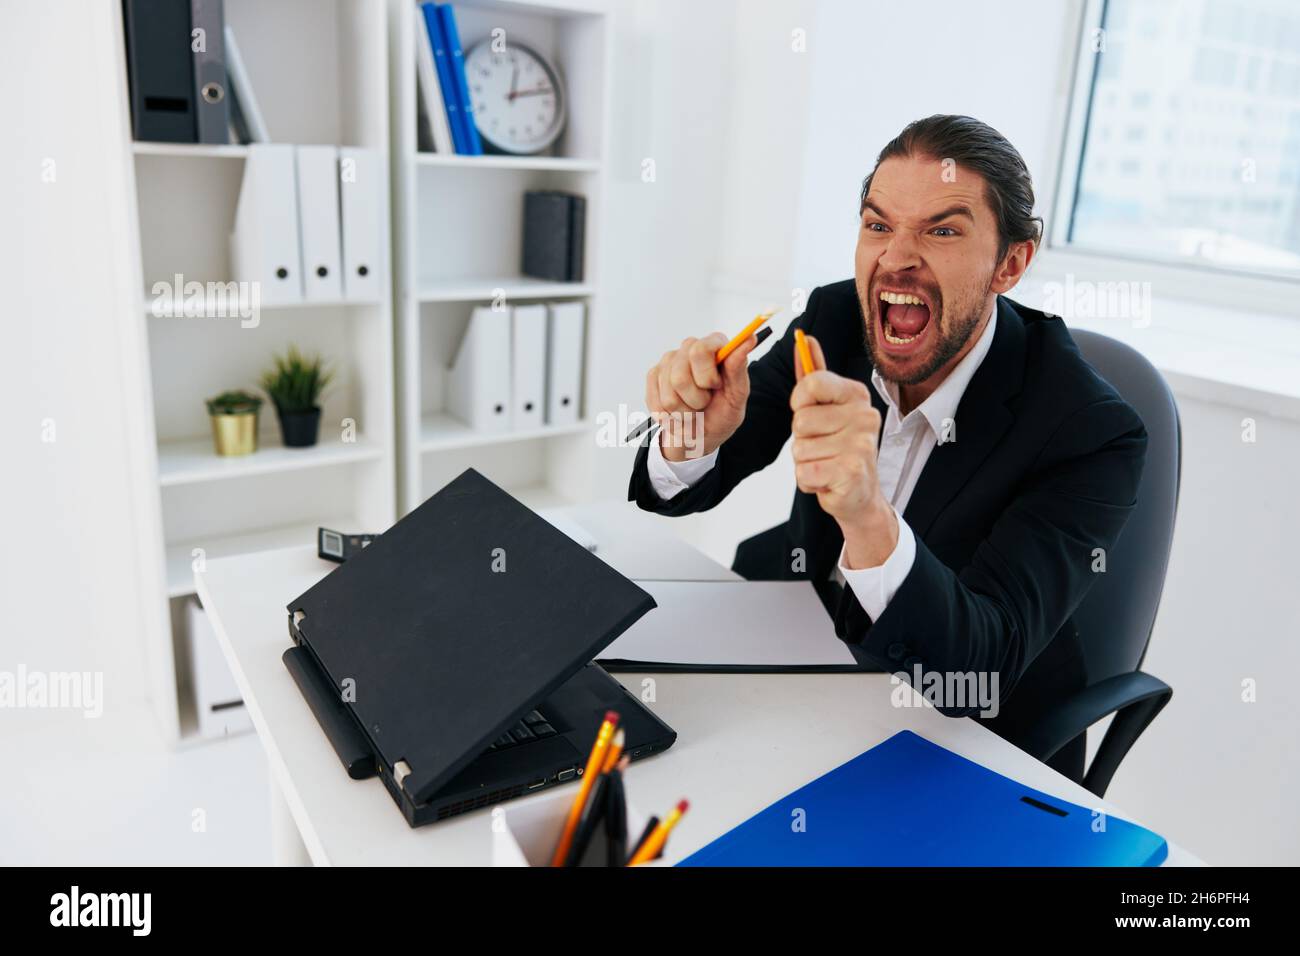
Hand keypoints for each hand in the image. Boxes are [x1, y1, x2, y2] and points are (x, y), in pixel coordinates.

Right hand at [646, 332, 758, 461]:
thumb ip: (739, 368)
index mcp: (714, 345)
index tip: (715, 387)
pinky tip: (679, 412)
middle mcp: (689, 347)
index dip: (706, 376)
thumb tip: (748, 339)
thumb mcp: (737, 396)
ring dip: (684, 411)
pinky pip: (657, 403)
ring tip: (693, 410)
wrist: (699, 435)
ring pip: (669, 393)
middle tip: (704, 403)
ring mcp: (668, 361)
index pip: (699, 350)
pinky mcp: (654, 375)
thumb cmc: (721, 414)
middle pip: (680, 375)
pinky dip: (671, 417)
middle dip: (695, 399)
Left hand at [790, 334, 897, 565]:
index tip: (808, 411)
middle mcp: (865, 415)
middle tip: (824, 447)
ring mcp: (861, 444)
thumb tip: (804, 338)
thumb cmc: (839, 448)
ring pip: (800, 449)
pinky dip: (808, 481)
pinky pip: (804, 473)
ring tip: (826, 463)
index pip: (811, 382)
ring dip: (805, 462)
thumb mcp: (827, 408)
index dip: (799, 402)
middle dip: (802, 439)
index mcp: (857, 394)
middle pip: (800, 420)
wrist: (860, 495)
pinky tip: (827, 480)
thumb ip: (814, 375)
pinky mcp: (852, 472)